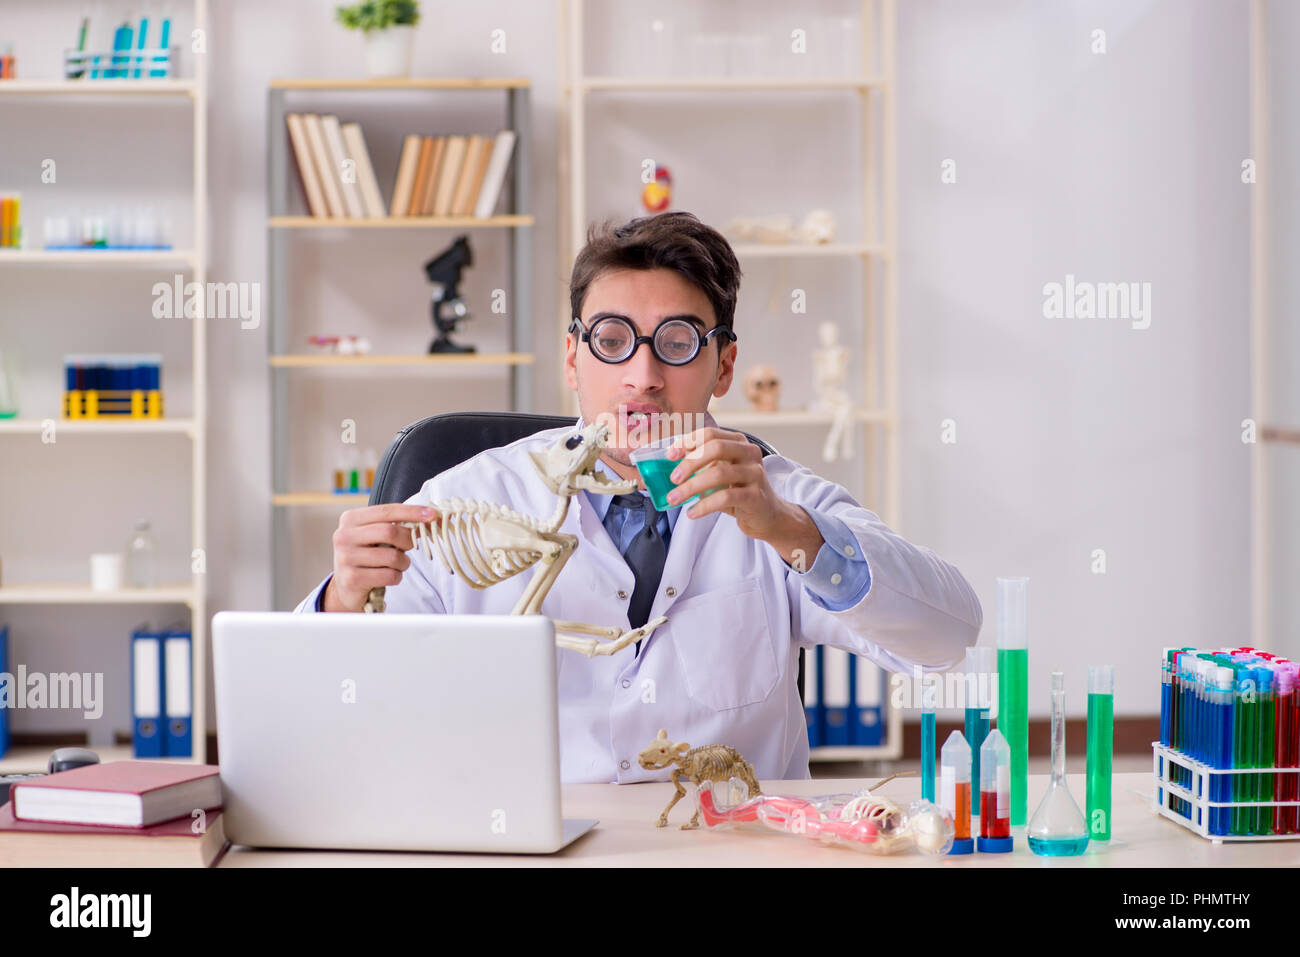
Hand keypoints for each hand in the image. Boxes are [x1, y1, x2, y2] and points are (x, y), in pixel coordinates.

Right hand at [323, 504, 436, 611]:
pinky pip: (389, 575)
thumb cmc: (368, 556)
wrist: (347, 587)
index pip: (386, 511)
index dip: (411, 512)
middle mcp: (344, 536)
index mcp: (350, 519)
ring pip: (392, 556)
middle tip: (412, 545)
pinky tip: (389, 576)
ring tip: (398, 564)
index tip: (432, 514)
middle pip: (389, 532)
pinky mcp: (352, 578)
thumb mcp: (378, 536)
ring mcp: (346, 558)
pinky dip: (397, 576)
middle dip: (407, 540)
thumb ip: (399, 525)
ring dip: (403, 562)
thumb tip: (432, 517)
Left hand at [662, 428, 824, 568]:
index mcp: (739, 443)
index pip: (710, 434)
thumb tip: (668, 462)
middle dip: (689, 463)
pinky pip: (725, 498)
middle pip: (716, 448)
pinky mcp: (756, 496)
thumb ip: (701, 465)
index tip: (669, 455)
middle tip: (672, 478)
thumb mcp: (720, 473)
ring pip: (718, 474)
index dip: (687, 442)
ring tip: (674, 499)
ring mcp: (755, 474)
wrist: (767, 516)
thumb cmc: (738, 492)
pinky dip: (704, 506)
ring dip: (691, 487)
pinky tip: (691, 513)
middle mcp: (750, 453)